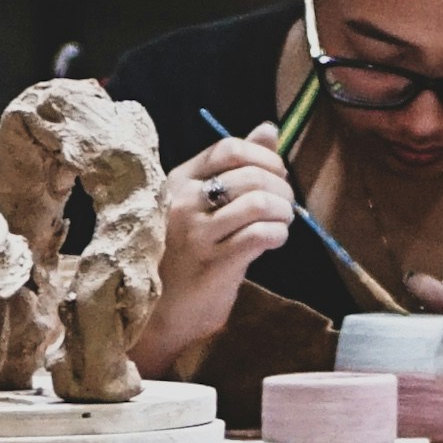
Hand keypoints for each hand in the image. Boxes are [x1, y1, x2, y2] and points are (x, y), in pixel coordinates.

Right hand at [132, 134, 297, 375]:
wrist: (157, 313)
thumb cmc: (181, 254)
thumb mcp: (200, 205)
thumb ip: (233, 167)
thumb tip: (269, 128)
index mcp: (179, 181)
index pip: (228, 148)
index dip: (264, 156)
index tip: (277, 173)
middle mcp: (183, 203)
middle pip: (249, 175)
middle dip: (281, 187)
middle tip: (286, 204)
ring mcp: (196, 235)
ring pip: (258, 203)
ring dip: (283, 212)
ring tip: (282, 223)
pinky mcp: (212, 264)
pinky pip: (259, 235)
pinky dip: (277, 234)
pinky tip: (274, 241)